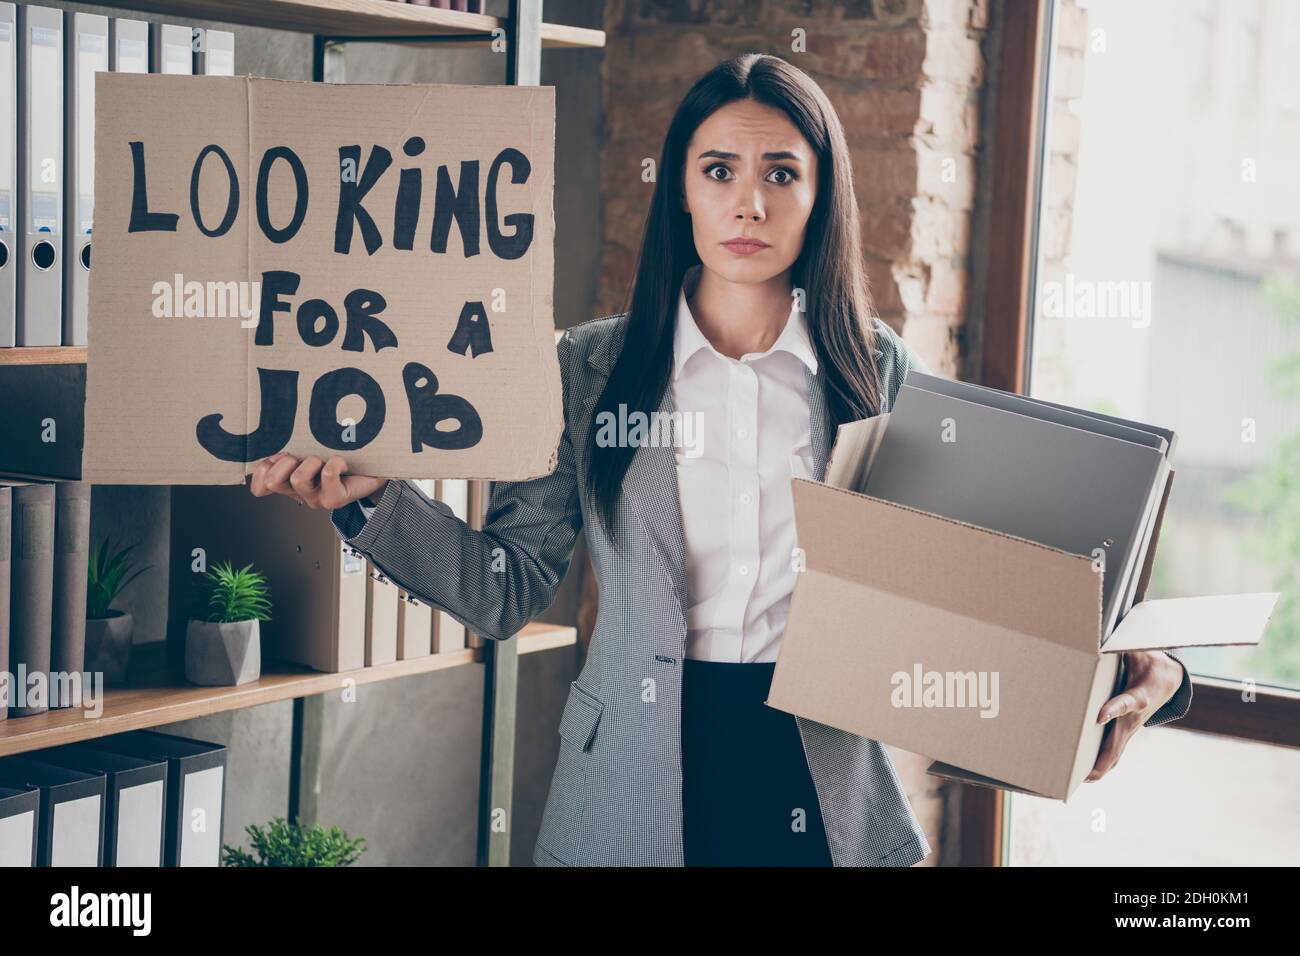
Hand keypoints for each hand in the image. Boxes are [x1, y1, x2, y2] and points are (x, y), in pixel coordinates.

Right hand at [249, 452, 388, 509]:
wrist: (373, 471)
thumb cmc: (340, 461)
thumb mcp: (309, 453)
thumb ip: (288, 455)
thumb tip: (272, 455)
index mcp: (289, 483)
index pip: (261, 486)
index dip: (264, 470)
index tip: (280, 456)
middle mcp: (300, 493)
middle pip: (274, 481)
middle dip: (285, 462)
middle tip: (303, 456)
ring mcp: (317, 499)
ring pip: (298, 479)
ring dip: (311, 462)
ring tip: (324, 460)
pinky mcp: (336, 499)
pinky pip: (327, 475)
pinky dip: (335, 462)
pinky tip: (342, 463)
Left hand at [1086, 650, 1184, 782]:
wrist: (1168, 679)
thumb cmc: (1148, 661)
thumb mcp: (1138, 648)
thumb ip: (1123, 643)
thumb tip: (1104, 636)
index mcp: (1140, 695)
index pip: (1127, 703)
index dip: (1114, 709)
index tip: (1100, 716)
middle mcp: (1135, 717)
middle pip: (1119, 742)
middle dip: (1102, 759)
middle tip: (1084, 774)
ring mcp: (1131, 728)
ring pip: (1116, 753)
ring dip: (1099, 767)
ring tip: (1076, 781)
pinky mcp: (1126, 731)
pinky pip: (1114, 752)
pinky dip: (1102, 764)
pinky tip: (1085, 775)